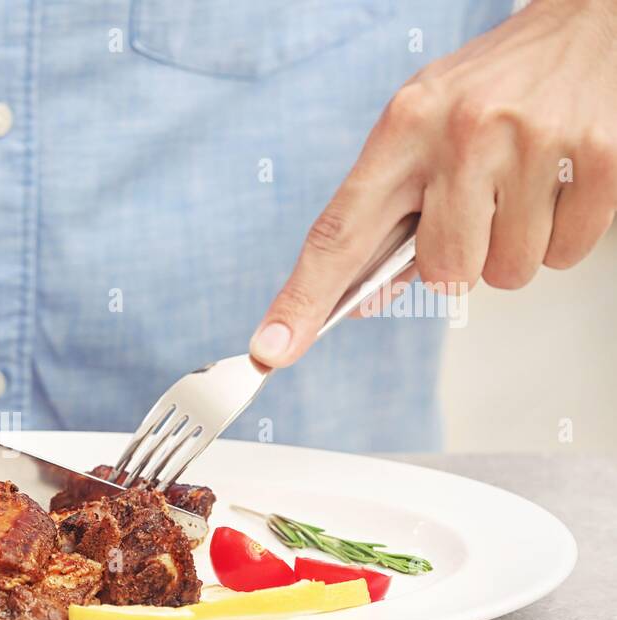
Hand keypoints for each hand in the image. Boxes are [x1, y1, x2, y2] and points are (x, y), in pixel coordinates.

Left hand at [249, 0, 616, 366]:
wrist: (581, 24)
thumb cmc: (487, 90)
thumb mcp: (418, 132)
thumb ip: (387, 213)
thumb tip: (364, 299)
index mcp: (404, 127)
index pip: (338, 232)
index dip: (303, 300)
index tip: (271, 351)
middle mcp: (463, 133)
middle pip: (444, 273)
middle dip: (460, 260)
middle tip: (477, 208)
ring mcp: (532, 142)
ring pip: (507, 272)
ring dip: (513, 250)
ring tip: (520, 190)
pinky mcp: (597, 156)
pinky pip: (565, 254)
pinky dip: (562, 238)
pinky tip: (558, 187)